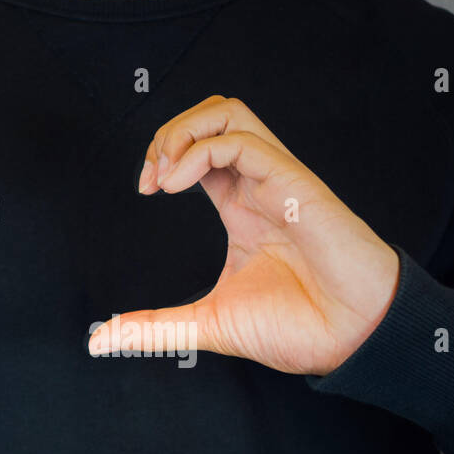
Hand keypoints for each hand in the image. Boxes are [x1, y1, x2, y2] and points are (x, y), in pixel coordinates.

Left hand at [87, 95, 399, 376]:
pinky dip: (202, 151)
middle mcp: (258, 187)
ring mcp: (277, 181)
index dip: (163, 155)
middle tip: (149, 177)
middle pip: (211, 117)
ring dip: (183, 132)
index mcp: (242, 209)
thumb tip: (101, 339)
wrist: (351, 341)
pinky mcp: (294, 184)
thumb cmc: (299, 328)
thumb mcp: (208, 325)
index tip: (144, 190)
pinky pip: (244, 141)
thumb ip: (155, 328)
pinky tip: (180, 182)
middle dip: (168, 133)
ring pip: (228, 113)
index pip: (198, 152)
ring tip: (162, 172)